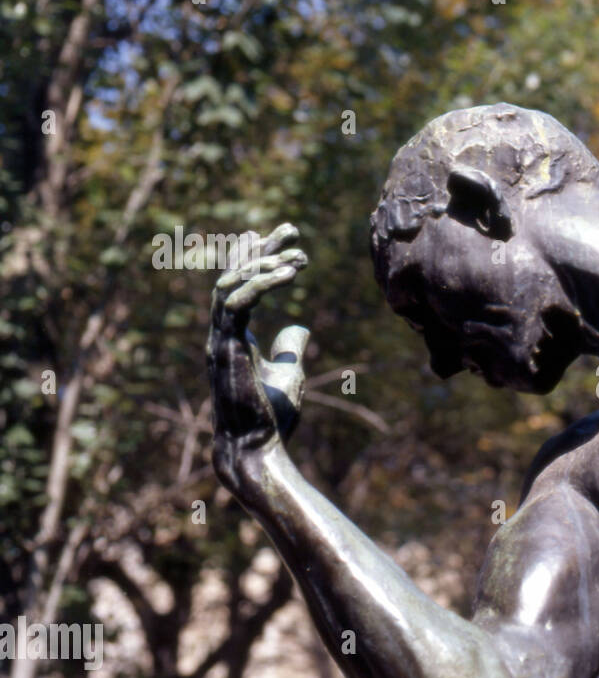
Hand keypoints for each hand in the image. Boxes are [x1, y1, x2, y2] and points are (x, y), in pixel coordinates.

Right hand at [207, 223, 309, 491]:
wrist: (256, 447)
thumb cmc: (271, 417)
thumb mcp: (289, 374)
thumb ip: (290, 348)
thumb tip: (300, 328)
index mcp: (232, 337)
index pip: (240, 285)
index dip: (258, 256)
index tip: (283, 235)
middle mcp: (220, 335)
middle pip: (232, 277)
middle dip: (260, 249)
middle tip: (292, 229)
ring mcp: (219, 341)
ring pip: (229, 286)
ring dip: (263, 264)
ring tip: (298, 257)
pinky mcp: (225, 349)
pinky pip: (236, 304)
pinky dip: (261, 283)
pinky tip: (288, 272)